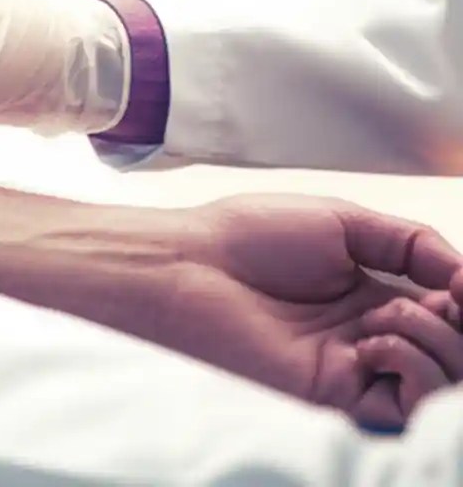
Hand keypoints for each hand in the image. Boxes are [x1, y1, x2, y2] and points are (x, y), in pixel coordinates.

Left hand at [191, 196, 462, 427]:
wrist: (190, 265)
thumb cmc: (246, 238)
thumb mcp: (345, 222)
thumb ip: (412, 243)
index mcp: (368, 295)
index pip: (446, 312)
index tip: (459, 280)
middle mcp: (366, 336)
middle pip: (452, 349)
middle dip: (461, 323)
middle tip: (443, 297)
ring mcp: (351, 368)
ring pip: (441, 383)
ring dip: (438, 341)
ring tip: (390, 314)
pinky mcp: (331, 395)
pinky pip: (404, 404)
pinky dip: (411, 367)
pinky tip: (372, 340)